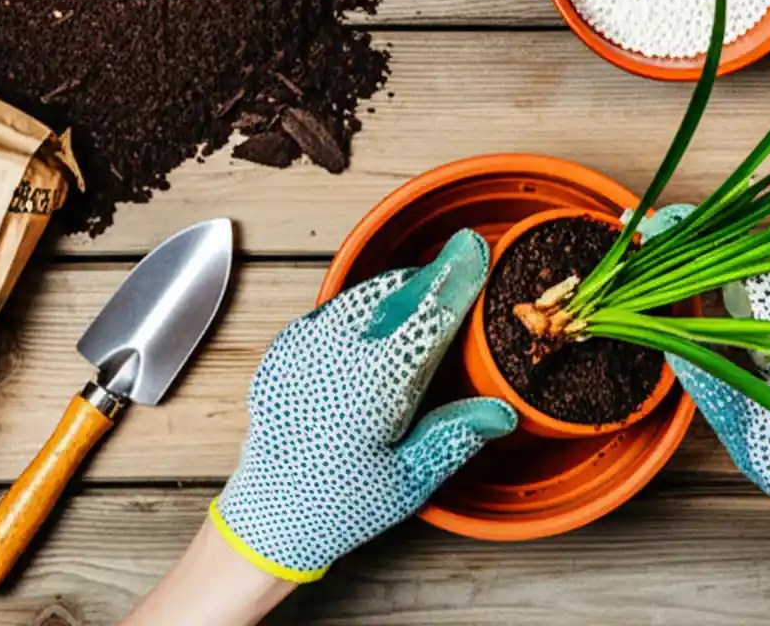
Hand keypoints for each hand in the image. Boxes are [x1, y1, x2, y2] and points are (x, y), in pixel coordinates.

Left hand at [211, 229, 516, 581]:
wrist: (267, 519)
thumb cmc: (340, 505)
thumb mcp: (409, 482)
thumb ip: (454, 436)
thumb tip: (502, 410)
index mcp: (372, 383)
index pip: (426, 315)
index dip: (455, 279)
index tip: (475, 250)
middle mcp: (333, 355)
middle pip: (393, 293)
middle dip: (429, 275)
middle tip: (458, 263)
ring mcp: (302, 348)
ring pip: (360, 295)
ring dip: (396, 287)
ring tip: (426, 287)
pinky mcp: (284, 351)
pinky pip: (332, 310)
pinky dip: (364, 304)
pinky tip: (381, 316)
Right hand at [638, 205, 769, 531]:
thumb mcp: (733, 417)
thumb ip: (697, 369)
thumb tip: (659, 329)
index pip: (739, 259)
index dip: (693, 235)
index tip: (653, 225)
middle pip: (751, 253)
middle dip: (700, 240)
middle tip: (651, 233)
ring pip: (763, 266)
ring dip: (717, 257)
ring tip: (670, 253)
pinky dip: (737, 278)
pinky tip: (707, 284)